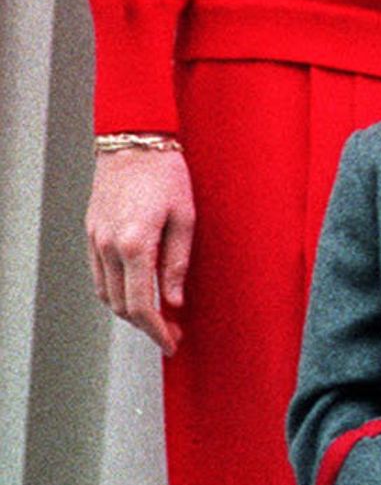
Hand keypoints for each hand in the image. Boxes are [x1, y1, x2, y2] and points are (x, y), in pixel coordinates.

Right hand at [85, 148, 195, 355]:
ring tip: (156, 315)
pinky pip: (98, 275)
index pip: (141, 305)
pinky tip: (134, 290)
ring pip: (105, 294)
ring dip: (129, 310)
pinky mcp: (90, 232)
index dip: (157, 331)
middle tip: (170, 331)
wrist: (134, 142)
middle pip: (121, 306)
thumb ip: (178, 263)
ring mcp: (95, 240)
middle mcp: (109, 246)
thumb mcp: (185, 217)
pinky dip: (114, 291)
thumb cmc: (166, 173)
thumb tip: (174, 301)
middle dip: (146, 325)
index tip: (172, 342)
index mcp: (135, 244)